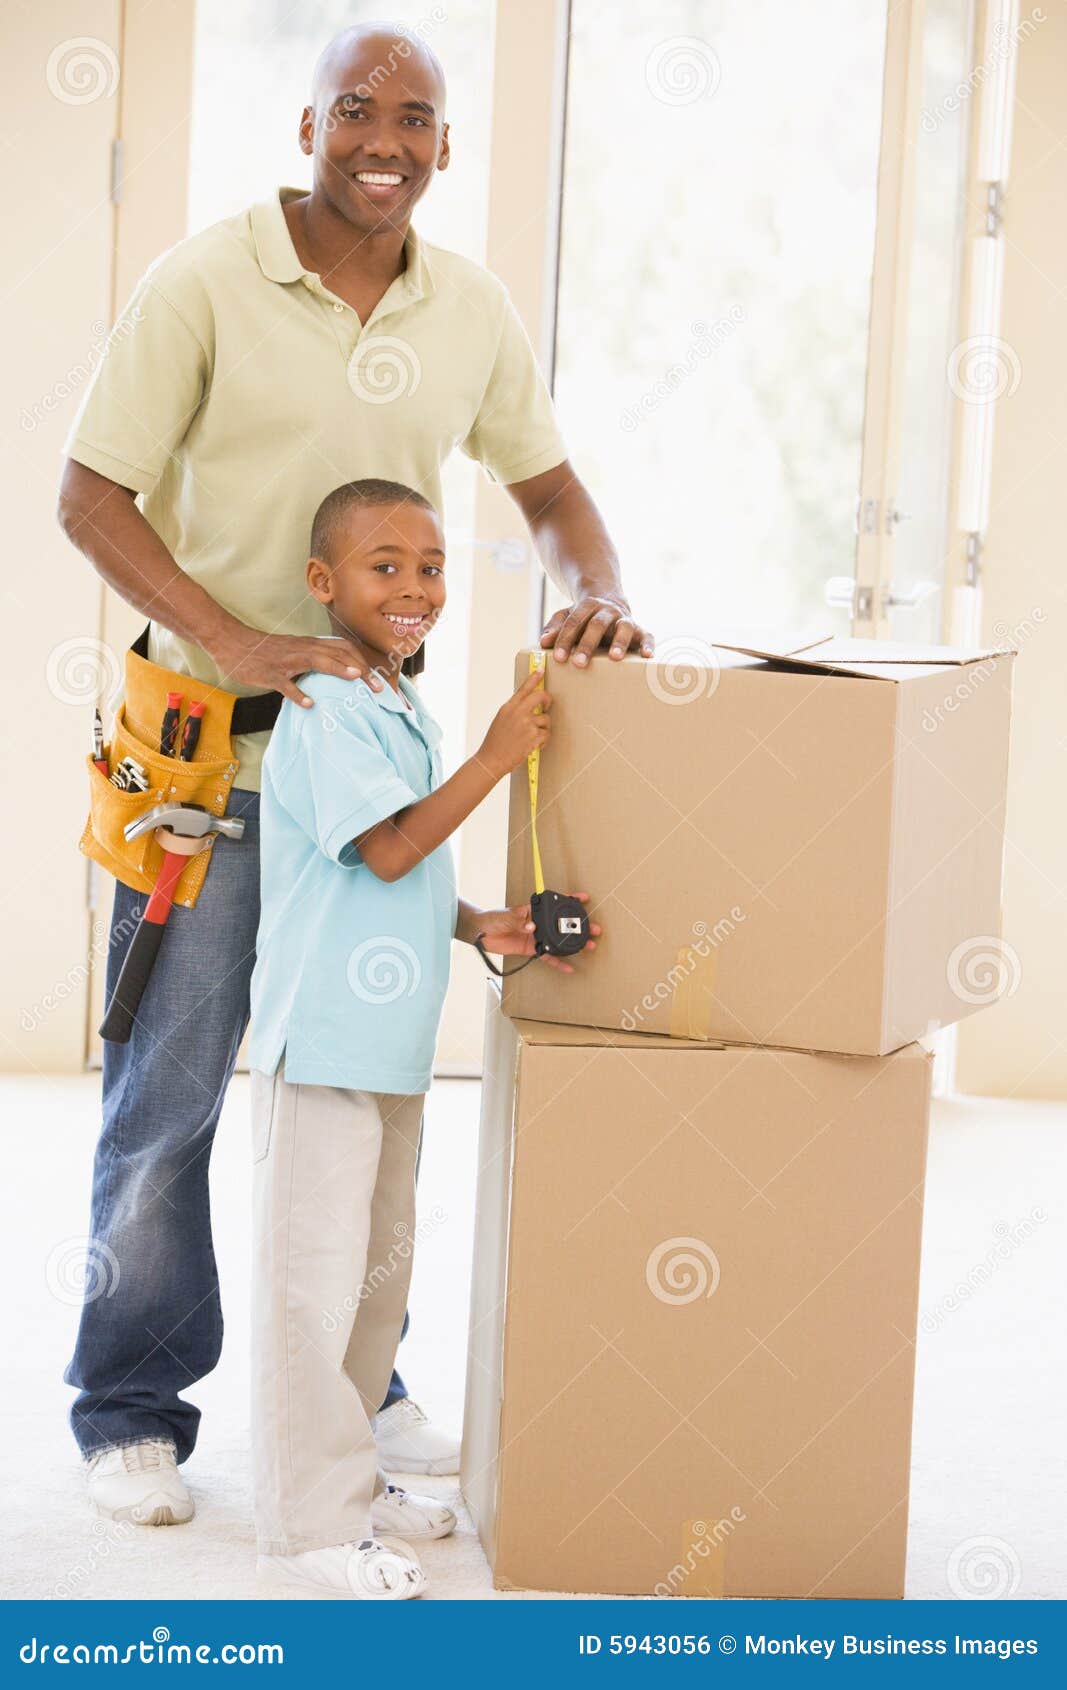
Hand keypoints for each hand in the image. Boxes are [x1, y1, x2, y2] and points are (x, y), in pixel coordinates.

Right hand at [206, 624, 382, 707]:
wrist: (232, 642)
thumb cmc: (265, 651)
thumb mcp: (294, 652)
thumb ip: (313, 660)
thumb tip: (334, 673)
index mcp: (309, 645)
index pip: (343, 648)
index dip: (363, 662)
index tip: (378, 680)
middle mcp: (302, 649)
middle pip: (337, 653)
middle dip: (360, 669)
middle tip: (378, 688)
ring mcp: (286, 661)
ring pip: (316, 661)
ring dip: (338, 669)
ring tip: (355, 680)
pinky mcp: (269, 673)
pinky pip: (284, 683)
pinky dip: (296, 693)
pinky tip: (308, 704)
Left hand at [470, 895, 600, 973]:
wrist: (480, 933)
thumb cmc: (493, 919)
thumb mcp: (506, 916)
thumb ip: (519, 919)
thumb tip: (531, 926)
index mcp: (533, 911)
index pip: (554, 904)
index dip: (569, 900)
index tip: (583, 898)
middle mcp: (537, 923)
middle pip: (562, 924)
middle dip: (579, 926)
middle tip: (594, 929)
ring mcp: (536, 936)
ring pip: (559, 941)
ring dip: (573, 944)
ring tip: (588, 946)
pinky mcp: (531, 949)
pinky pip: (547, 957)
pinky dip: (558, 963)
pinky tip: (569, 967)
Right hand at [477, 668, 552, 779]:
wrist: (491, 759)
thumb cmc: (495, 742)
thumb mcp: (501, 720)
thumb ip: (513, 711)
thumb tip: (527, 706)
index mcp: (508, 707)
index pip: (523, 688)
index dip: (534, 678)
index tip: (541, 670)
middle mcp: (518, 712)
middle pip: (540, 696)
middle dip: (547, 700)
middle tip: (547, 706)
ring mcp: (526, 723)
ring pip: (546, 719)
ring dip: (543, 729)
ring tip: (533, 738)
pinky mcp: (533, 736)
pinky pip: (547, 734)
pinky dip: (543, 741)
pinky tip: (534, 746)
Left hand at [541, 596, 654, 667]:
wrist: (609, 601)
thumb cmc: (584, 617)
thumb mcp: (567, 617)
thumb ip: (555, 628)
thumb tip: (543, 642)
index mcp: (587, 606)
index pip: (573, 622)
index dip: (565, 639)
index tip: (558, 657)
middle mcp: (607, 611)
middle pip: (597, 625)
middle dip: (587, 644)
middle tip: (579, 664)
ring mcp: (624, 619)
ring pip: (624, 627)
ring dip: (620, 642)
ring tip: (615, 657)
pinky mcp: (639, 629)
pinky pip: (647, 635)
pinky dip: (648, 644)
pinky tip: (648, 655)